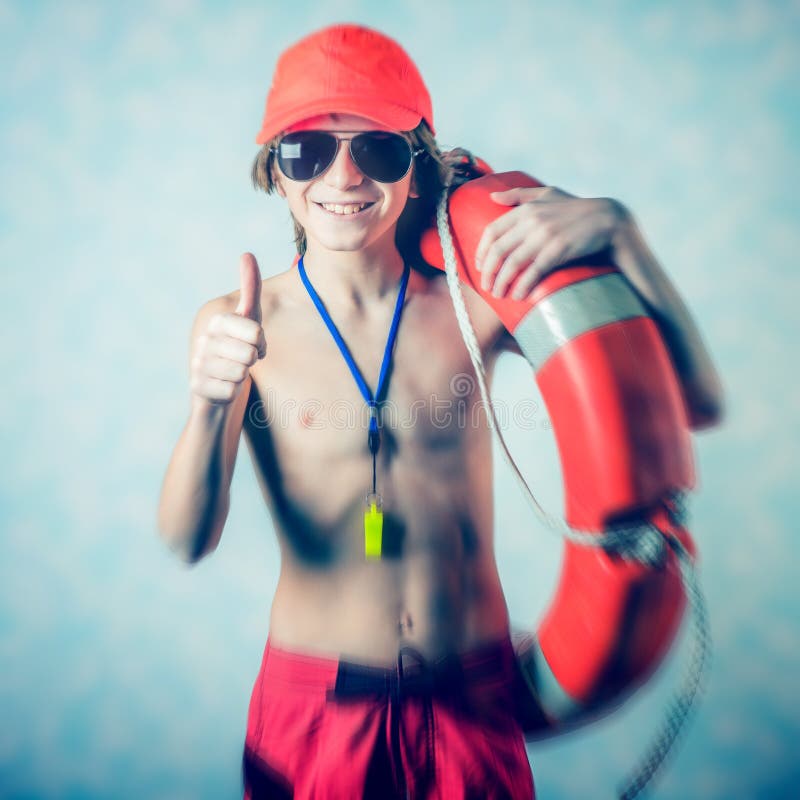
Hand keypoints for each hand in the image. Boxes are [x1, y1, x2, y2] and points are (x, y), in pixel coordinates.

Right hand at [190, 253, 266, 405]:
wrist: (218, 388)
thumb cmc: (238, 350)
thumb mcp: (249, 320)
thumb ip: (250, 289)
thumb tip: (247, 253)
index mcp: (217, 321)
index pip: (256, 331)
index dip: (261, 343)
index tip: (254, 344)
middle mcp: (203, 340)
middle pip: (250, 353)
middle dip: (252, 361)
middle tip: (243, 361)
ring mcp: (198, 364)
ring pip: (241, 374)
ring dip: (242, 378)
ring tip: (232, 373)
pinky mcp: (197, 388)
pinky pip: (231, 392)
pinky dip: (233, 393)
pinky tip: (224, 388)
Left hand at [474, 186, 625, 300]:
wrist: (607, 219)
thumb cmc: (574, 208)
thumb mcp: (547, 193)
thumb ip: (519, 195)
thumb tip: (492, 196)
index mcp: (526, 208)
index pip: (492, 231)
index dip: (481, 252)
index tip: (479, 266)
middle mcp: (532, 221)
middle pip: (498, 251)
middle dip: (488, 272)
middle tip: (486, 287)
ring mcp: (545, 236)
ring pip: (512, 263)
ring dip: (501, 283)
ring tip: (498, 294)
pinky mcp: (558, 250)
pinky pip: (533, 271)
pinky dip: (523, 286)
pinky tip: (518, 296)